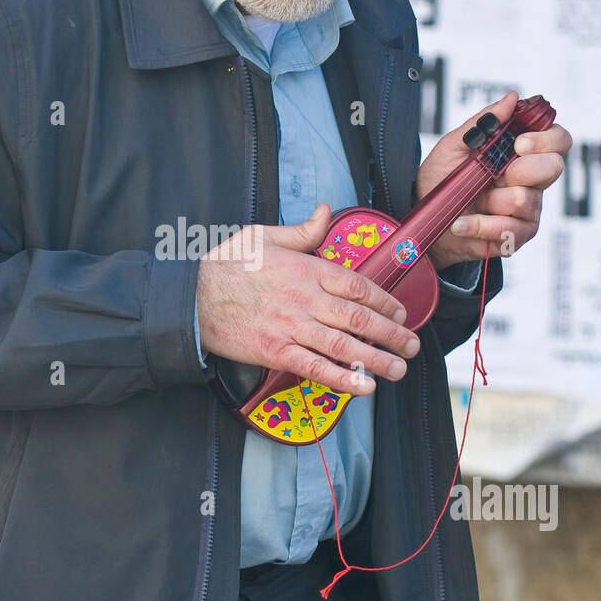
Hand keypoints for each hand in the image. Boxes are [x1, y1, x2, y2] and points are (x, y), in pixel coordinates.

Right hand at [195, 203, 421, 397]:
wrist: (190, 297)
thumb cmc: (226, 266)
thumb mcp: (264, 236)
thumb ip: (302, 231)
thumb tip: (326, 213)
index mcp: (305, 269)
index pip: (357, 285)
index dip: (385, 301)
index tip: (399, 313)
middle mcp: (304, 299)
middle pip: (359, 317)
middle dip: (391, 334)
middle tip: (410, 345)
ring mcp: (290, 328)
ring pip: (344, 345)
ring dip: (376, 360)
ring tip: (398, 369)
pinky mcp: (275, 351)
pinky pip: (315, 368)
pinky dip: (342, 379)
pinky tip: (364, 387)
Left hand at [416, 90, 572, 271]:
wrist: (425, 216)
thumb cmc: (441, 178)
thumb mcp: (455, 144)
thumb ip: (484, 122)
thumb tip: (512, 98)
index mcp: (521, 153)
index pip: (558, 140)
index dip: (547, 139)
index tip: (519, 143)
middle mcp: (530, 180)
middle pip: (553, 167)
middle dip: (522, 169)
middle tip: (496, 174)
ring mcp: (527, 209)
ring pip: (525, 199)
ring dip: (491, 200)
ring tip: (472, 200)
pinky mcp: (517, 235)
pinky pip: (510, 230)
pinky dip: (480, 226)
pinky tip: (461, 223)